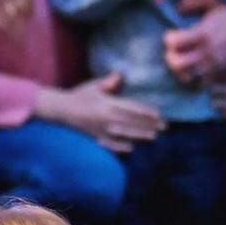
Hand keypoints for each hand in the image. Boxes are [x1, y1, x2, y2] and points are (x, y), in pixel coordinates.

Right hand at [36, 75, 162, 153]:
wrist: (61, 109)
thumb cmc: (79, 95)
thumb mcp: (94, 85)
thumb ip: (109, 82)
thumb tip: (121, 76)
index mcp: (108, 104)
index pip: (132, 108)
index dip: (147, 112)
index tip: (159, 114)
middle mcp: (107, 118)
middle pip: (132, 122)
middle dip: (149, 124)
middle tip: (163, 127)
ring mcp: (101, 130)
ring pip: (125, 134)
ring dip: (140, 135)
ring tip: (154, 136)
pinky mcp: (96, 138)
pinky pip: (110, 144)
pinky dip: (120, 147)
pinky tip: (130, 148)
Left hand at [164, 6, 225, 86]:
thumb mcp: (214, 1)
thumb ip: (194, 1)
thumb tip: (179, 8)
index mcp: (202, 34)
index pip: (173, 42)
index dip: (169, 38)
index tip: (173, 34)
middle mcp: (205, 52)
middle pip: (176, 64)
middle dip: (170, 57)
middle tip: (173, 52)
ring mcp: (212, 65)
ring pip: (186, 76)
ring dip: (180, 70)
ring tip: (182, 62)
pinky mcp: (219, 72)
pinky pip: (201, 82)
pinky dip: (194, 78)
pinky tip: (194, 70)